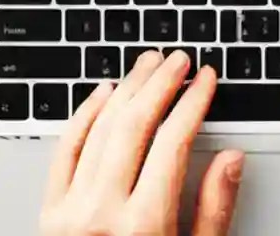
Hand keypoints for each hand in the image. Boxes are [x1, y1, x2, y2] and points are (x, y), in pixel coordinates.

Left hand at [41, 51, 243, 235]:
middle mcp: (102, 215)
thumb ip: (213, 211)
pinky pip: (64, 151)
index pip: (173, 142)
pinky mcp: (47, 215)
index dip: (193, 102)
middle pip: (134, 127)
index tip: (206, 79)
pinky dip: (83, 117)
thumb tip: (232, 160)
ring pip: (98, 130)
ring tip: (146, 67)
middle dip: (160, 85)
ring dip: (125, 91)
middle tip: (179, 59)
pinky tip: (102, 95)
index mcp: (145, 227)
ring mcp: (69, 214)